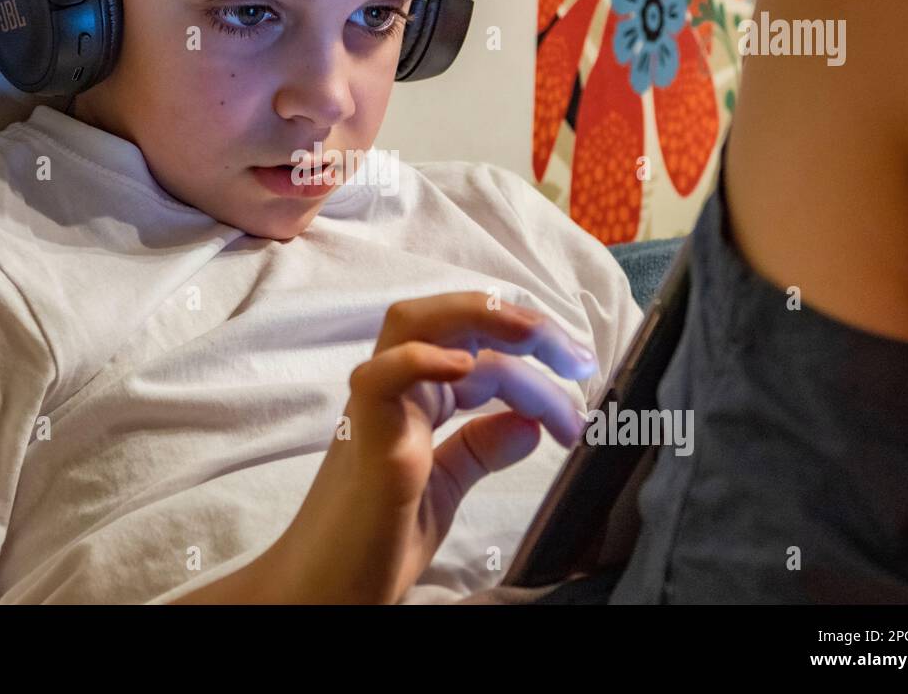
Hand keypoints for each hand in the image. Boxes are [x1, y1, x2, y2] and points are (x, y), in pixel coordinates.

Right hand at [264, 291, 597, 603]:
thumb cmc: (373, 542)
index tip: (583, 396)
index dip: (536, 363)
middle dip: (517, 321)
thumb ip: (479, 451)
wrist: (324, 592)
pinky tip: (465, 366)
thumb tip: (528, 424)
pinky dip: (420, 359)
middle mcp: (392, 391)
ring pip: (412, 323)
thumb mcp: (443, 489)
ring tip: (537, 342)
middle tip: (576, 358)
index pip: (478, 350)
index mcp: (413, 399)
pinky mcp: (366, 440)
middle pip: (446, 316)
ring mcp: (375, 409)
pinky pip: (380, 377)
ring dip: (480, 319)